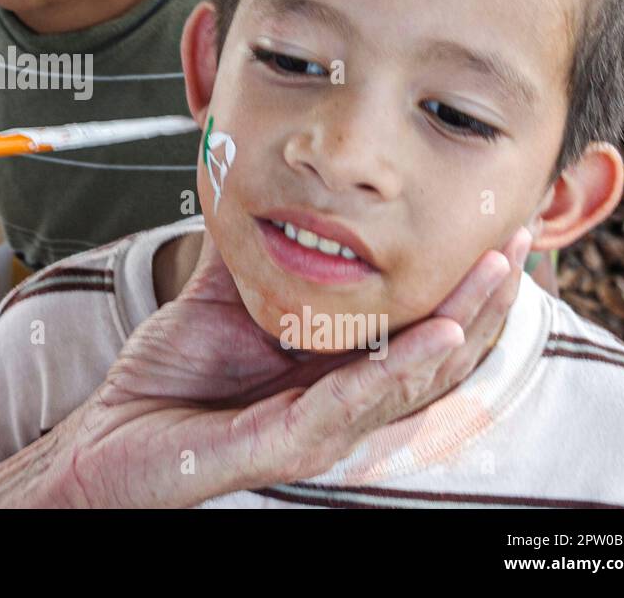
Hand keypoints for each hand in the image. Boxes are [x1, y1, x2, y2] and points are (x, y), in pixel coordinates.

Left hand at [8, 228, 529, 507]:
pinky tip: (441, 333)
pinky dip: (402, 366)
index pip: (413, 324)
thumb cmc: (164, 381)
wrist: (105, 440)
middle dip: (482, 294)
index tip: (491, 224)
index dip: (457, 280)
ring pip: (413, 376)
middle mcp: (339, 401)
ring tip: (499, 270)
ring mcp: (320, 426)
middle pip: (433, 350)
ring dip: (463, 321)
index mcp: (330, 368)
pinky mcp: (288, 442)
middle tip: (518, 237)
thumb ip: (251, 253)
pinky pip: (356, 401)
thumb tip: (263, 181)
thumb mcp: (219, 300)